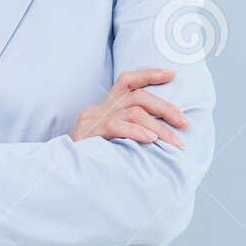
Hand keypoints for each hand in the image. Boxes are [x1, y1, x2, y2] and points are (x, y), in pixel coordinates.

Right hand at [69, 67, 188, 147]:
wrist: (59, 170)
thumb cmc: (90, 157)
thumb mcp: (110, 139)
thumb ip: (129, 131)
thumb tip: (160, 134)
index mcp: (105, 107)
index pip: (128, 80)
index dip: (150, 74)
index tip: (173, 74)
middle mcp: (99, 108)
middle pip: (138, 96)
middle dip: (166, 108)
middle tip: (185, 123)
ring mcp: (93, 119)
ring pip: (133, 112)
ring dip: (158, 127)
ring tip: (174, 142)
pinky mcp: (89, 132)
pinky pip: (117, 126)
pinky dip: (137, 132)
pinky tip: (151, 141)